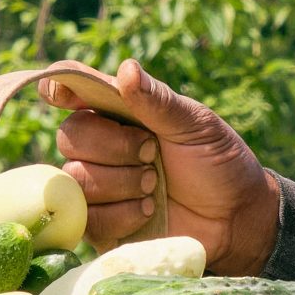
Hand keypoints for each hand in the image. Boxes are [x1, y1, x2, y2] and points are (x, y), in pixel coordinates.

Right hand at [42, 59, 279, 274]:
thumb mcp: (195, 125)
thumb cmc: (217, 162)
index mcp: (121, 110)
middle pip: (69, 136)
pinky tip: (148, 209)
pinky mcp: (99, 224)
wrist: (235, 216)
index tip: (64, 97)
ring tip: (154, 186)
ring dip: (120, 182)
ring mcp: (98, 185)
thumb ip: (158, 100)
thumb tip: (125, 69)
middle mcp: (102, 144)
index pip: (74, 89)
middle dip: (113, 147)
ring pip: (75, 178)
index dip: (60, 87)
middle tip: (152, 154)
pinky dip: (121, 214)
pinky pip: (86, 218)